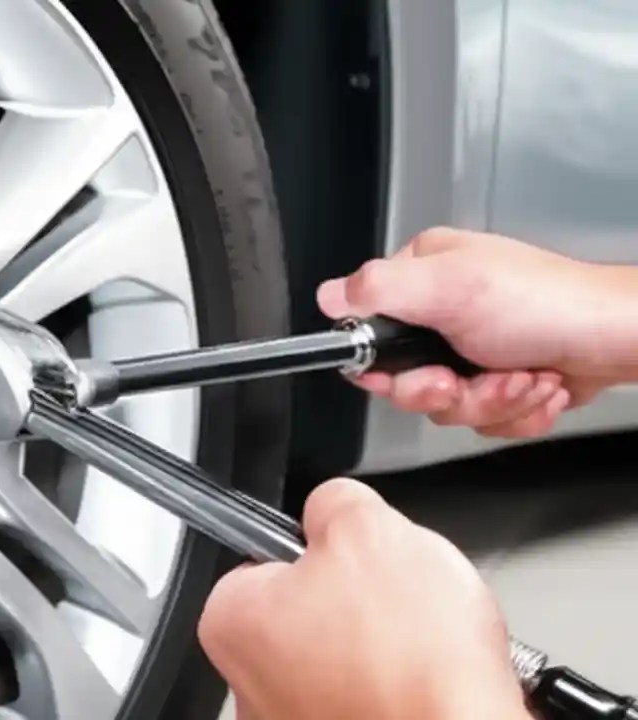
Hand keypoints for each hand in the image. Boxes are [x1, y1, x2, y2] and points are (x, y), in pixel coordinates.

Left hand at [199, 479, 530, 719]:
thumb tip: (332, 505)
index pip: (264, 561)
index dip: (319, 548)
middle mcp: (248, 686)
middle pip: (308, 614)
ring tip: (424, 649)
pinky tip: (432, 687)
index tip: (351, 553)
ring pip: (347, 660)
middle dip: (357, 602)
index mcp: (233, 621)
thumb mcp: (369, 528)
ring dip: (386, 650)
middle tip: (398, 602)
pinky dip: (405, 693)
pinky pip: (378, 701)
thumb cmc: (409, 662)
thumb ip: (336, 503)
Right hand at [318, 227, 637, 436]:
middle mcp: (444, 311)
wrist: (618, 339)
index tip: (421, 374)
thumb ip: (378, 290)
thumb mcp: (449, 286)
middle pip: (409, 382)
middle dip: (451, 392)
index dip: (390, 371)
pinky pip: (485, 418)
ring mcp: (474, 348)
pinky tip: (538, 386)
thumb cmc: (550, 305)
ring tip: (522, 376)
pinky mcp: (502, 379)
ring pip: (449, 406)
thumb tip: (329, 298)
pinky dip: (516, 411)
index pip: (371, 335)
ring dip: (491, 402)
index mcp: (423, 278)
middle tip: (471, 377)